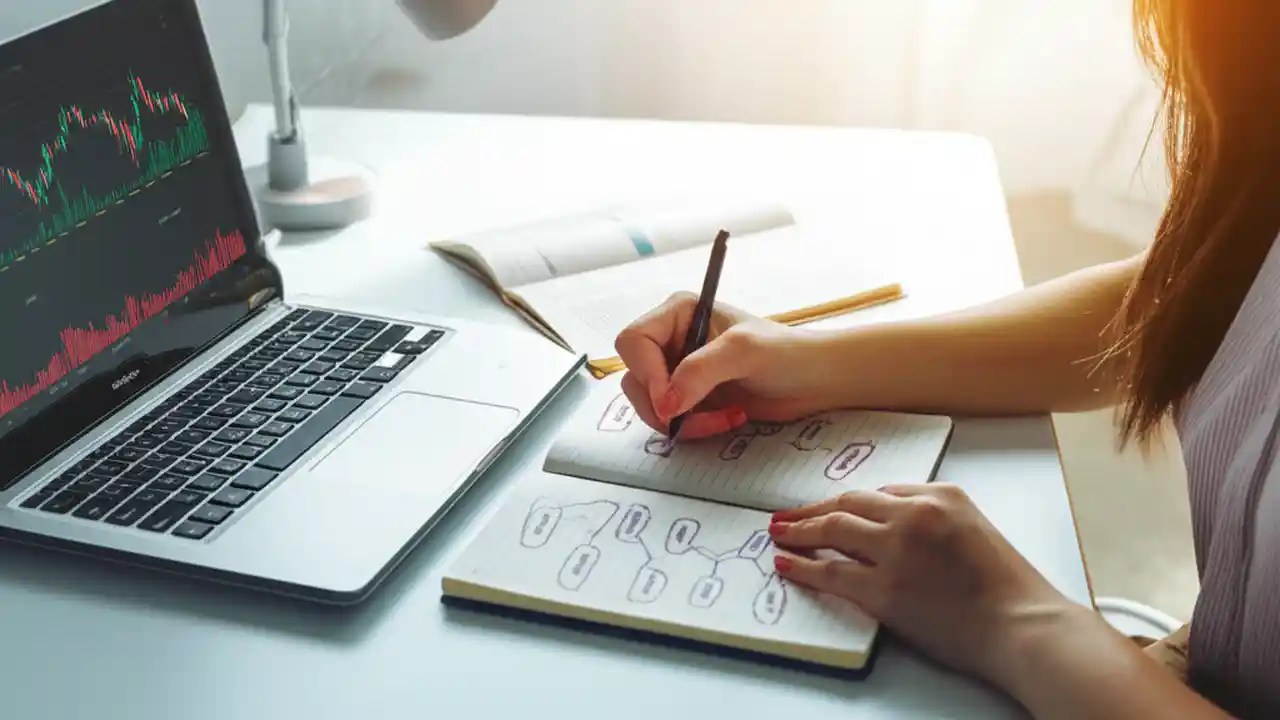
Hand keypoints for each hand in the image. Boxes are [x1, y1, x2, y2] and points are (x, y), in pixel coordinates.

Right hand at [614, 292, 830, 438]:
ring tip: (723, 419)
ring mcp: (678, 370)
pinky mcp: (689, 398)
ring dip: (682, 421)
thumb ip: (700, 371)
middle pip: (636, 377)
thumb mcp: (743, 352)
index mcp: (678, 313)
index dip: (646, 373)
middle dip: (663, 405)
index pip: (634, 341)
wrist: (816, 380)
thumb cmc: (786, 352)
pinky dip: (693, 428)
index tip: (670, 401)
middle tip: (693, 418)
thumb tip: (665, 403)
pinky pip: (670, 420)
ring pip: (649, 403)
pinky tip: (728, 418)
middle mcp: (672, 339)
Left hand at [769, 484, 1077, 688]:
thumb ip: (933, 517)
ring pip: (833, 529)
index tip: (828, 507)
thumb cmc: (1007, 587)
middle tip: (787, 515)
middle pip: (848, 503)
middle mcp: (913, 514)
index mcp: (940, 495)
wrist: (1021, 625)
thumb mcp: (975, 528)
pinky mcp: (883, 589)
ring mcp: (895, 551)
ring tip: (778, 533)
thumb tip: (888, 519)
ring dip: (799, 530)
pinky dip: (802, 565)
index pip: (879, 492)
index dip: (847, 502)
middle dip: (812, 508)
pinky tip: (786, 563)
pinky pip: (830, 571)